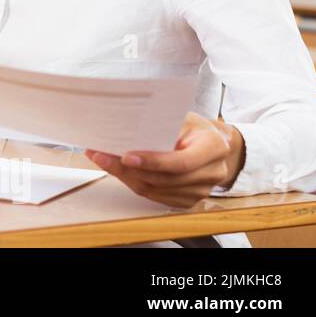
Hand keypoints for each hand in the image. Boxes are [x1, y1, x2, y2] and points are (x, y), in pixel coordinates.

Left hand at [85, 112, 245, 208]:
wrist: (212, 143)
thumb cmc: (194, 127)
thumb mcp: (183, 117)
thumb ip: (161, 124)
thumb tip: (124, 127)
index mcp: (214, 147)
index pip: (181, 162)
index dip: (152, 162)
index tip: (125, 156)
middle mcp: (212, 172)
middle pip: (164, 179)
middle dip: (128, 169)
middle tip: (101, 155)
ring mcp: (201, 190)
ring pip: (155, 190)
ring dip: (125, 176)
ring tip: (102, 160)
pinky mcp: (188, 200)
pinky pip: (155, 196)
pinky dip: (133, 183)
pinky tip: (117, 170)